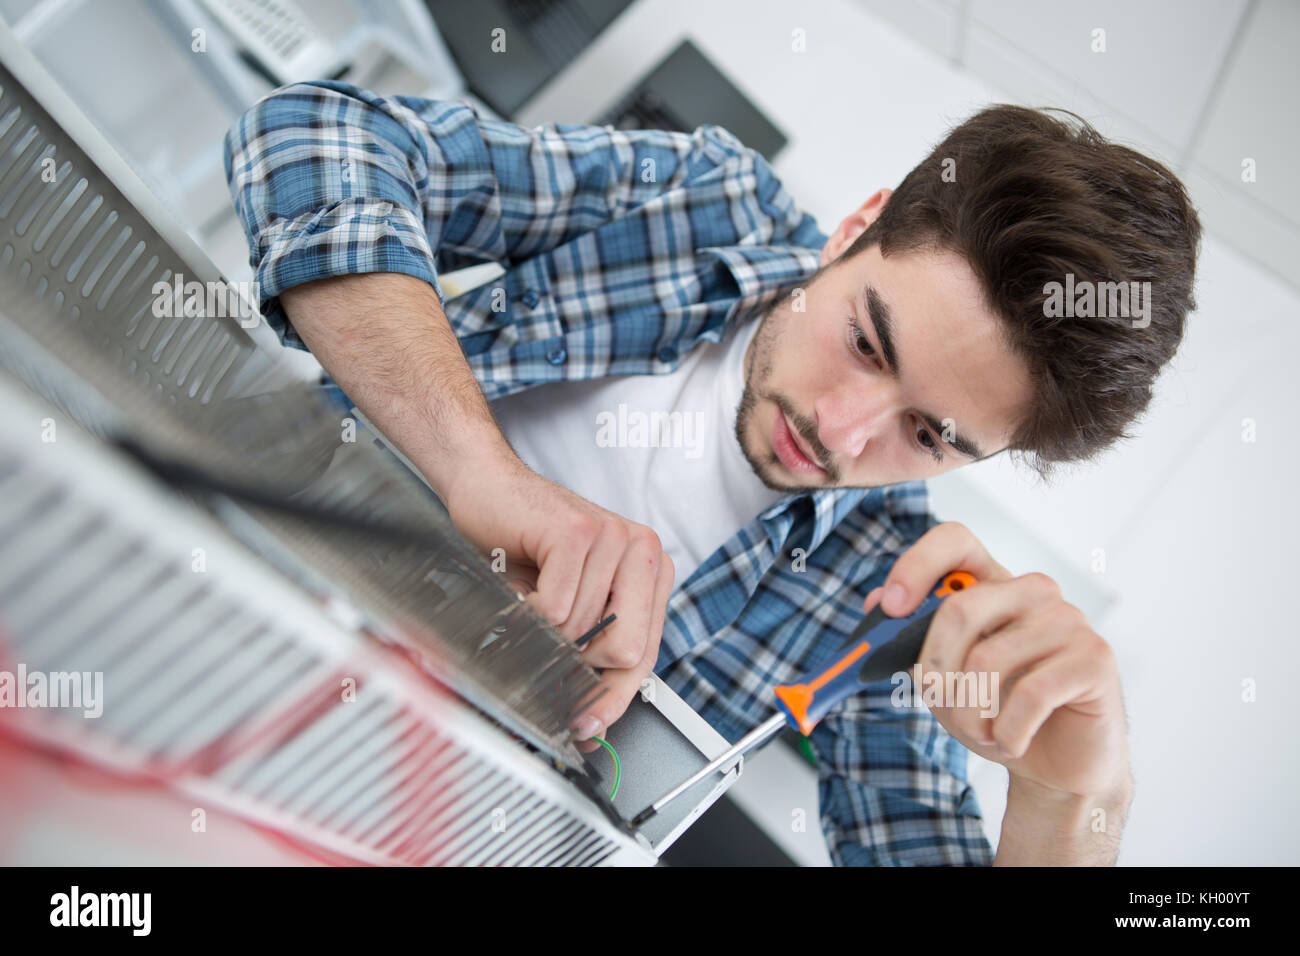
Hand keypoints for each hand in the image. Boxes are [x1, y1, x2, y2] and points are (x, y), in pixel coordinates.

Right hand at [443, 451, 673, 750]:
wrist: (486, 489)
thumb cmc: (524, 548)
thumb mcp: (570, 607)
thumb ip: (590, 654)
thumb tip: (591, 725)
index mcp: (651, 571)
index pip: (645, 655)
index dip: (613, 696)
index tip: (587, 726)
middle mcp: (644, 550)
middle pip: (626, 651)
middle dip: (575, 658)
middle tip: (544, 636)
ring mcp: (615, 537)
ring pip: (582, 632)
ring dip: (541, 626)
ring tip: (528, 593)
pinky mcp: (579, 532)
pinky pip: (555, 609)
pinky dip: (524, 609)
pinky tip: (518, 584)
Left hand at [863, 522, 1130, 801]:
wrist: (1057, 765)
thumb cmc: (997, 713)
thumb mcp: (943, 680)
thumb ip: (912, 640)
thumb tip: (877, 602)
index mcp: (992, 586)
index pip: (955, 541)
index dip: (917, 565)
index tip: (892, 608)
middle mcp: (1032, 592)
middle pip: (960, 607)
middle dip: (935, 668)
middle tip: (938, 702)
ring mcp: (1068, 619)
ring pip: (988, 659)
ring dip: (969, 713)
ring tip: (980, 732)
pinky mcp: (1095, 657)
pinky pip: (1031, 694)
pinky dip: (1007, 732)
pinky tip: (1012, 743)